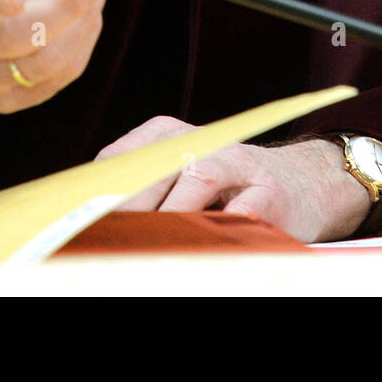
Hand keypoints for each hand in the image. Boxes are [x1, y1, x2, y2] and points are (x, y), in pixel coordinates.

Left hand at [94, 117, 372, 243]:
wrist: (304, 181)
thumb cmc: (225, 187)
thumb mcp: (176, 173)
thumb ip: (135, 189)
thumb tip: (81, 222)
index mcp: (166, 134)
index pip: (119, 160)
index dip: (96, 196)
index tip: (76, 229)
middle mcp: (201, 141)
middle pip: (152, 169)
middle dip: (127, 209)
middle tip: (106, 242)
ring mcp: (237, 164)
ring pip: (195, 181)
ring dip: (171, 217)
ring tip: (150, 247)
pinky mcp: (270, 193)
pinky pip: (239, 212)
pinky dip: (219, 229)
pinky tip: (201, 248)